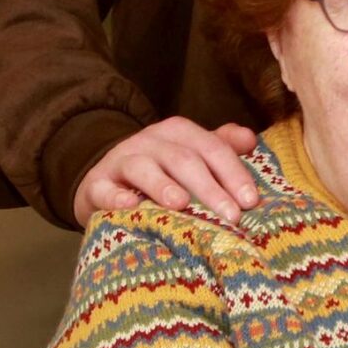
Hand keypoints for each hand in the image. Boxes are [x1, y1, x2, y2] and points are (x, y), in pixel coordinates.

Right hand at [72, 117, 260, 227]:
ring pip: (144, 168)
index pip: (213, 149)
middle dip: (210, 188)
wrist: (104, 181)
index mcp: (179, 132)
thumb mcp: (191, 154)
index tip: (251, 201)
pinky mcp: (96, 184)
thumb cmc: (161, 172)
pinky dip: (116, 197)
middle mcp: (150, 141)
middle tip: (231, 215)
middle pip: (184, 160)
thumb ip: (222, 146)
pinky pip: (104, 189)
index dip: (234, 173)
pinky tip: (130, 206)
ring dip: (163, 186)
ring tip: (182, 204)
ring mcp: (120, 160)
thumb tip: (250, 140)